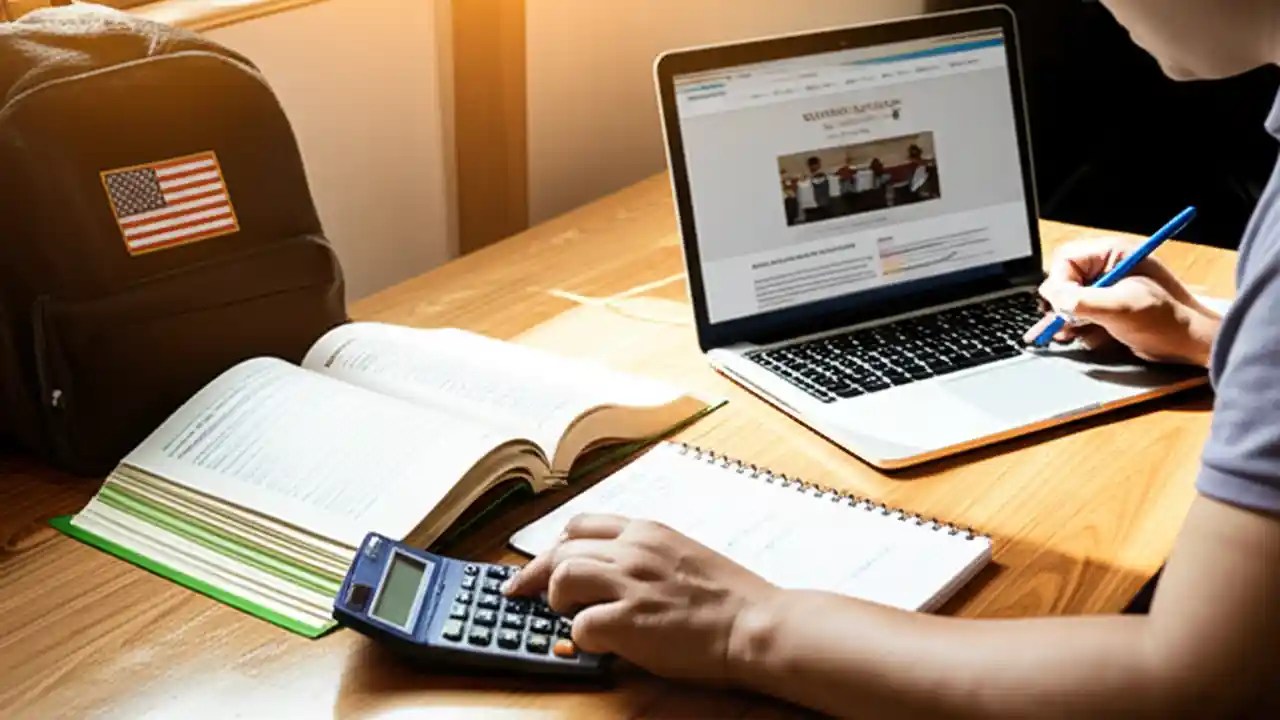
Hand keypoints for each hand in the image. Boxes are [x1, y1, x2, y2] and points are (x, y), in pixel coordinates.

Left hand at [502, 514, 778, 682]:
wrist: (756, 625)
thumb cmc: (728, 599)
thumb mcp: (682, 557)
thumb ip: (643, 558)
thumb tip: (608, 577)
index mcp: (648, 531)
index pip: (581, 525)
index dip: (554, 546)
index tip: (541, 563)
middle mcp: (634, 549)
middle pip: (561, 548)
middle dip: (537, 574)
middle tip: (524, 594)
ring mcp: (631, 582)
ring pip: (562, 574)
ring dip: (558, 599)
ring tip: (572, 615)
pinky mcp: (630, 620)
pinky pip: (580, 625)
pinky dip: (582, 637)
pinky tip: (600, 643)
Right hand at [1025, 237, 1220, 366]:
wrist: (1189, 343)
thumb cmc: (1166, 319)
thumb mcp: (1121, 307)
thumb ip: (1083, 301)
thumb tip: (1054, 299)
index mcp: (1112, 254)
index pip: (1067, 259)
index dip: (1059, 282)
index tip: (1061, 305)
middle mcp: (1107, 268)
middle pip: (1064, 279)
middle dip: (1060, 303)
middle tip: (1061, 321)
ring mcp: (1107, 289)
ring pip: (1069, 299)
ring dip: (1065, 318)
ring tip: (1066, 333)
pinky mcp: (1107, 309)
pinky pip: (1079, 314)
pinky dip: (1075, 327)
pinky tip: (1076, 335)